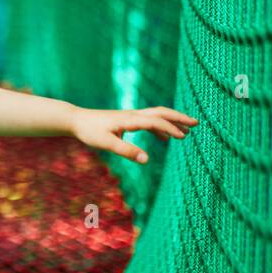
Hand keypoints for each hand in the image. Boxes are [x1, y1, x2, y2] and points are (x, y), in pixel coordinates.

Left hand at [69, 106, 199, 163]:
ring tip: (186, 132)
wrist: (75, 120)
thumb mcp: (106, 143)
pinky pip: (148, 121)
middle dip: (179, 117)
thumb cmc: (89, 131)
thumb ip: (126, 151)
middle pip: (161, 112)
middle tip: (196, 123)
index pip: (155, 121)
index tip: (183, 136)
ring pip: (156, 116)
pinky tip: (164, 139)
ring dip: (171, 122)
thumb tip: (146, 160)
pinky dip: (159, 128)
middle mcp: (132, 115)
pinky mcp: (126, 120)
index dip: (170, 128)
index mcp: (130, 119)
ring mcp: (130, 116)